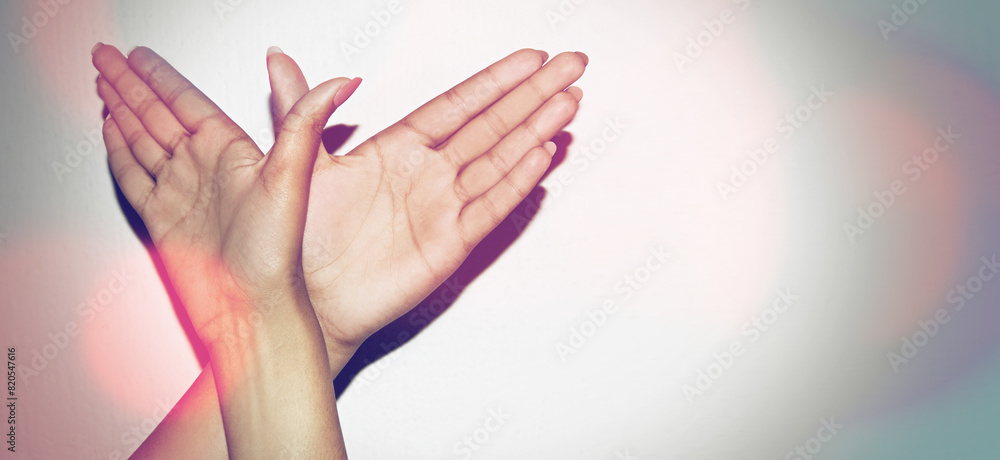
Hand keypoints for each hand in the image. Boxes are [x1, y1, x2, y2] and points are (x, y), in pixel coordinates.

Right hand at [92, 44, 352, 352]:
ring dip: (121, 112)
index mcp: (232, 152)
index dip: (159, 77)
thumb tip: (344, 82)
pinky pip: (134, 177)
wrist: (251, 312)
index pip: (186, 101)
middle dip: (128, 85)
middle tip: (105, 58)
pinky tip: (111, 134)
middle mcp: (205, 169)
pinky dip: (119, 154)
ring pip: (142, 141)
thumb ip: (308, 122)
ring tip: (103, 86)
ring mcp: (182, 193)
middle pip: (156, 114)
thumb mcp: (294, 177)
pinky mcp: (164, 220)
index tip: (140, 57)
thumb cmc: (277, 255)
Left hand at [265, 49, 586, 355]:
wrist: (303, 301)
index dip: (494, 81)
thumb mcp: (294, 162)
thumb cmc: (298, 241)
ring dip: (535, 130)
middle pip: (491, 125)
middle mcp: (426, 176)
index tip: (528, 59)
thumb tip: (281, 60)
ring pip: (500, 160)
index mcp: (395, 150)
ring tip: (567, 102)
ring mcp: (442, 208)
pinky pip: (490, 207)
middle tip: (570, 66)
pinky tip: (541, 155)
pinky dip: (517, 181)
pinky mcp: (450, 245)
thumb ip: (300, 108)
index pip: (457, 105)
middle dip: (532, 94)